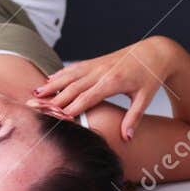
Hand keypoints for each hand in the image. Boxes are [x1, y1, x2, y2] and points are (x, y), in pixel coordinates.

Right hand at [33, 38, 177, 139]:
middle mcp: (101, 71)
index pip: (88, 97)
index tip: (58, 118)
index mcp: (113, 81)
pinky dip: (60, 74)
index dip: (73, 107)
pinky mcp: (95, 61)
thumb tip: (126, 138)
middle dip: (54, 98)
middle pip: (73, 87)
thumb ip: (134, 118)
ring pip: (69, 75)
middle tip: (37, 108)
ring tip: (35, 94)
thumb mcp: (145, 98)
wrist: (153, 52)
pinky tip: (49, 80)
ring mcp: (96, 65)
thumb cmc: (150, 76)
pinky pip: (74, 68)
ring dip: (52, 85)